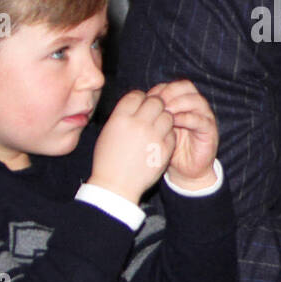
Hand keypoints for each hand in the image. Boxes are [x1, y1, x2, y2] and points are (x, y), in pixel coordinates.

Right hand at [87, 89, 174, 204]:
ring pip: (167, 116)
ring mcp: (153, 136)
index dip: (140, 98)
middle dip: (155, 105)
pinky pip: (172, 133)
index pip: (136, 95)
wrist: (116, 186)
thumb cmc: (108, 160)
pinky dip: (167, 134)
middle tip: (152, 114)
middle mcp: (138, 124)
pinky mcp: (165, 149)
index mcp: (121, 118)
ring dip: (163, 119)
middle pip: (156, 101)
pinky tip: (159, 141)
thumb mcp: (108, 132)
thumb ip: (122, 115)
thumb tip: (137, 102)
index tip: (140, 104)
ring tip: (157, 127)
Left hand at [147, 80, 218, 190]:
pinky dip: (187, 118)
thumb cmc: (168, 148)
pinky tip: (174, 122)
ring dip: (179, 103)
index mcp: (183, 102)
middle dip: (170, 92)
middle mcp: (196, 106)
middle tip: (158, 103)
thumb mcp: (157, 127)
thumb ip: (152, 114)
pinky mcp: (210, 130)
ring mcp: (205, 117)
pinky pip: (200, 119)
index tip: (148, 98)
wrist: (184, 170)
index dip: (161, 89)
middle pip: (187, 87)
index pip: (174, 85)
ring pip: (196, 100)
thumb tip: (139, 101)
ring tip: (165, 112)